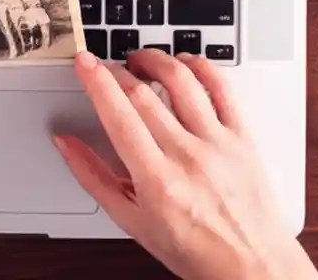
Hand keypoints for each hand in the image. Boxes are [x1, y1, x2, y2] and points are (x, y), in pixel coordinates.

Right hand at [55, 50, 317, 279]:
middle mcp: (189, 157)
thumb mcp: (131, 221)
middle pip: (144, 94)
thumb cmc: (194, 250)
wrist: (252, 266)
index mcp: (157, 181)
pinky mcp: (243, 137)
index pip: (119, 116)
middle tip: (104, 65)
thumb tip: (66, 143)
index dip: (96, 82)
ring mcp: (219, 143)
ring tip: (140, 59)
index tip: (83, 62)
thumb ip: (93, 177)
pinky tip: (184, 64)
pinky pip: (223, 87)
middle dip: (116, 69)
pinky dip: (200, 66)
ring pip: (182, 80)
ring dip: (155, 59)